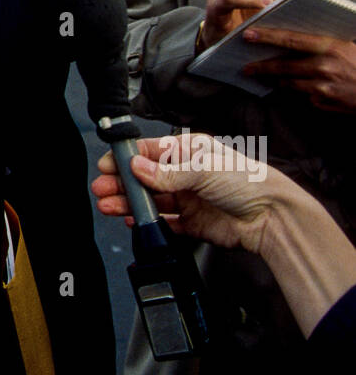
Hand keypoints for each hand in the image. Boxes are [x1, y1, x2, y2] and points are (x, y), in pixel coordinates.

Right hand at [92, 134, 277, 256]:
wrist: (272, 216)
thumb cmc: (248, 181)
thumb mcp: (203, 168)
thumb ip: (167, 172)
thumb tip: (138, 168)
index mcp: (188, 151)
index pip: (149, 152)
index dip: (127, 158)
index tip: (107, 165)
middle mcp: (186, 174)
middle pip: (145, 178)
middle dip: (122, 183)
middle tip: (102, 189)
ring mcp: (189, 199)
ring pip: (151, 201)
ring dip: (130, 204)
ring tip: (110, 206)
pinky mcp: (193, 223)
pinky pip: (164, 223)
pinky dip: (148, 223)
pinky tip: (133, 221)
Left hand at [243, 25, 355, 110]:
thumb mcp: (345, 44)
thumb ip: (321, 43)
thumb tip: (293, 40)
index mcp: (329, 46)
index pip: (290, 40)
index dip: (267, 37)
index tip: (248, 35)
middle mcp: (323, 67)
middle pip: (283, 66)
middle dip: (261, 67)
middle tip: (245, 67)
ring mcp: (323, 87)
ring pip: (289, 83)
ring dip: (276, 80)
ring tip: (263, 77)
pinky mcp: (324, 101)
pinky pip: (304, 95)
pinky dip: (299, 91)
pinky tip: (292, 88)